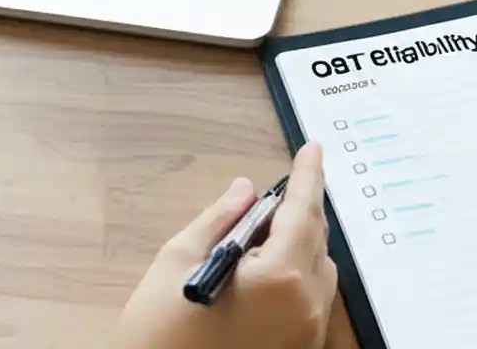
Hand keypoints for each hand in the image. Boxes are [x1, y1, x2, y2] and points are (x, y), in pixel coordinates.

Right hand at [114, 143, 336, 348]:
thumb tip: (246, 190)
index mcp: (280, 277)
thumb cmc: (157, 330)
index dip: (308, 174)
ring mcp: (306, 334)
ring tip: (260, 234)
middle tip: (270, 194)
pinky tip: (262, 270)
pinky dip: (296, 275)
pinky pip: (311, 301)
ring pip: (319, 271)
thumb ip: (220, 219)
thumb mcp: (178, 259)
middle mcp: (305, 306)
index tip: (313, 146)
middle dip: (298, 209)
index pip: (303, 211)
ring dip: (299, 243)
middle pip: (315, 240)